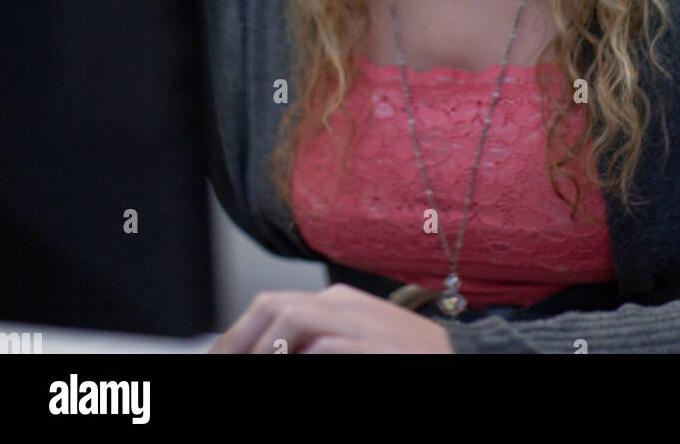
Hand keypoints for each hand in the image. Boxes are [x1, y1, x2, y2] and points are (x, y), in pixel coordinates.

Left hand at [207, 283, 455, 353]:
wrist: (464, 365)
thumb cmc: (406, 363)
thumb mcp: (357, 347)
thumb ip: (317, 344)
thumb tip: (265, 351)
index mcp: (340, 304)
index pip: (269, 306)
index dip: (234, 339)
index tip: (215, 362)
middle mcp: (350, 307)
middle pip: (273, 307)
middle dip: (240, 344)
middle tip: (225, 370)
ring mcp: (367, 327)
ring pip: (292, 320)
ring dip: (266, 353)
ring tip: (255, 374)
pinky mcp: (382, 350)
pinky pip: (327, 350)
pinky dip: (300, 365)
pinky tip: (292, 374)